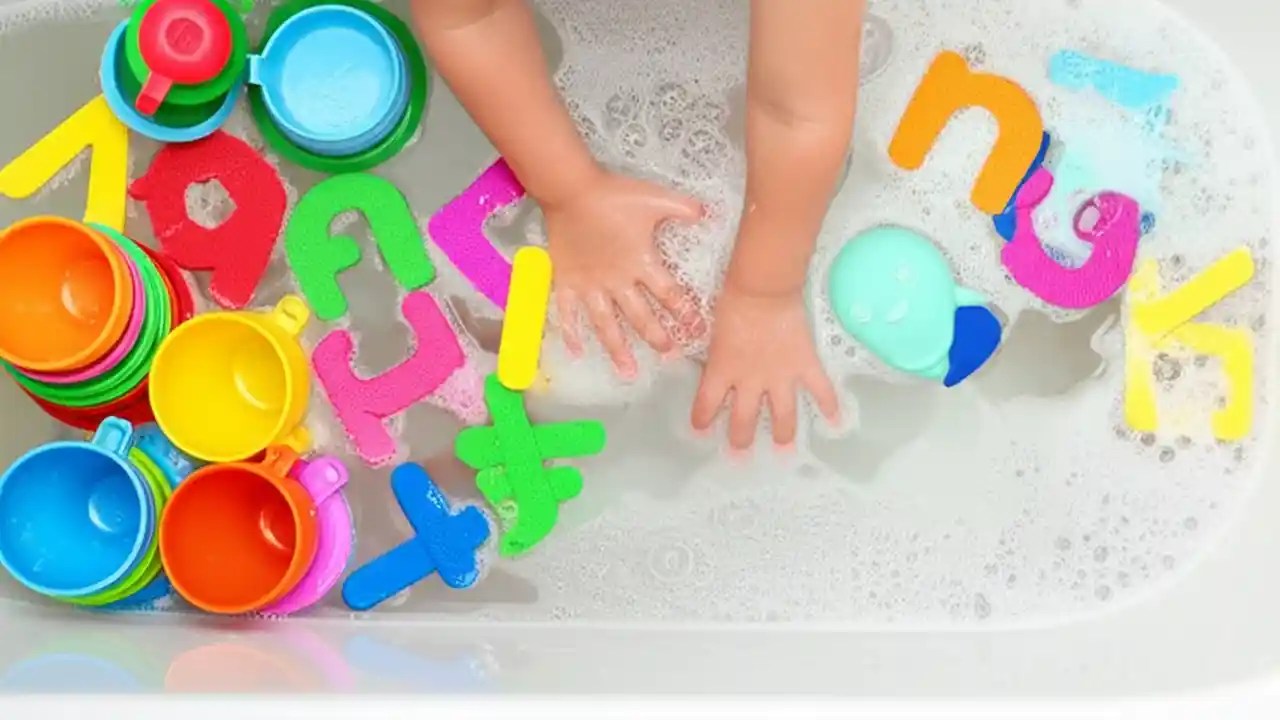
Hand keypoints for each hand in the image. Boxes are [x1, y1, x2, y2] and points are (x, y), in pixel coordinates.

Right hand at [544, 170, 704, 377]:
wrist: (571, 190)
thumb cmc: (614, 195)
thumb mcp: (656, 199)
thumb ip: (684, 208)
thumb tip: (711, 213)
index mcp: (642, 263)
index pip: (670, 295)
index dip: (685, 314)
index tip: (697, 331)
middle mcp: (618, 282)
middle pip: (641, 317)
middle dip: (657, 337)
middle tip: (669, 355)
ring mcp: (591, 286)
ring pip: (606, 325)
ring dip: (618, 350)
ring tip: (628, 373)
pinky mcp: (567, 282)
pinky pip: (567, 314)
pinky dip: (571, 334)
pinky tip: (576, 352)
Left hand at [692, 281, 839, 448]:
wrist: (762, 289)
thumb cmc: (733, 300)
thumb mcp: (714, 329)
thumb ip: (717, 350)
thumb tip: (710, 354)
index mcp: (722, 371)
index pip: (707, 405)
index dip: (703, 419)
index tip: (701, 429)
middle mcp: (749, 381)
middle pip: (744, 420)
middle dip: (741, 440)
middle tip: (740, 453)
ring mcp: (780, 376)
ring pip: (782, 415)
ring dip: (782, 433)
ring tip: (783, 448)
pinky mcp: (805, 365)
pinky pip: (820, 390)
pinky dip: (829, 405)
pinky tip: (835, 421)